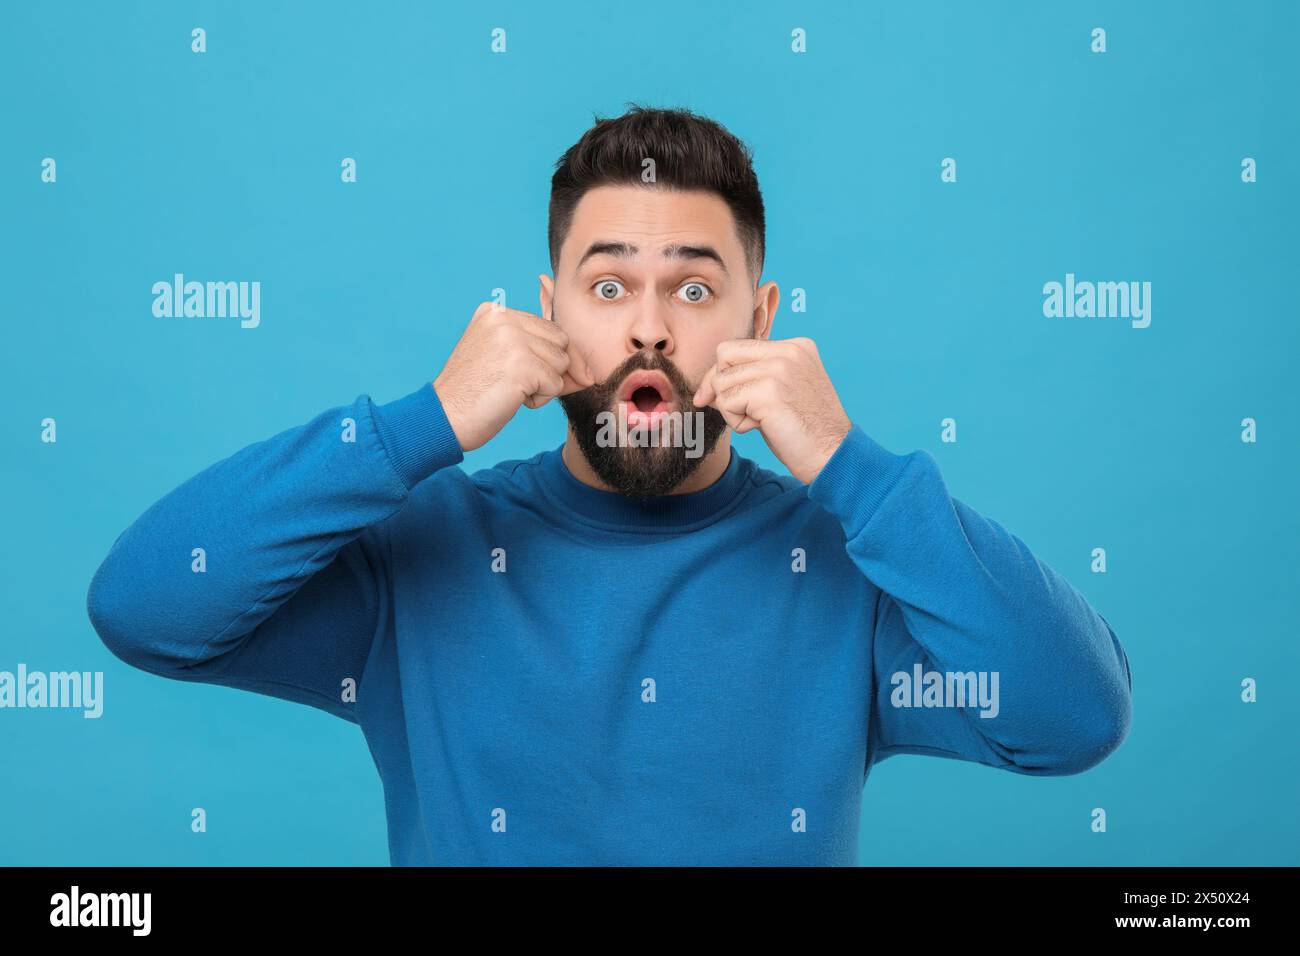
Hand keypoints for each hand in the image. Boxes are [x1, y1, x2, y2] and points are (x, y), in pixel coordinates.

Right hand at [433, 302, 594, 451]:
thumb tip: (589, 372)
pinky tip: (512, 400)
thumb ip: (540, 353)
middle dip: (550, 370)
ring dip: (543, 386)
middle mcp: (504, 318)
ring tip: (510, 391)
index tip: (538, 378)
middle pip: (561, 344)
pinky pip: (555, 384)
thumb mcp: (502, 360)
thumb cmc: (473, 394)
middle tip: (516, 386)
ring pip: (561, 364)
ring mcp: (513, 340)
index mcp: (496, 312)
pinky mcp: (521, 365)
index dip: (554, 358)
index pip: (550, 329)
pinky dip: (539, 399)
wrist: (443, 418)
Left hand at [692, 337, 851, 483]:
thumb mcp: (782, 392)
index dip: (723, 372)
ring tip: (759, 422)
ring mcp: (779, 368)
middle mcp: (788, 351)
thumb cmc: (806, 431)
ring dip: (731, 409)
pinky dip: (736, 422)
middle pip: (724, 355)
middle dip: (719, 385)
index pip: (738, 346)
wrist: (833, 455)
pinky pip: (727, 402)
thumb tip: (707, 385)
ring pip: (723, 382)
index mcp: (795, 347)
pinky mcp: (768, 391)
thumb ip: (754, 378)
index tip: (718, 397)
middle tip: (735, 411)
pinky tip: (760, 428)